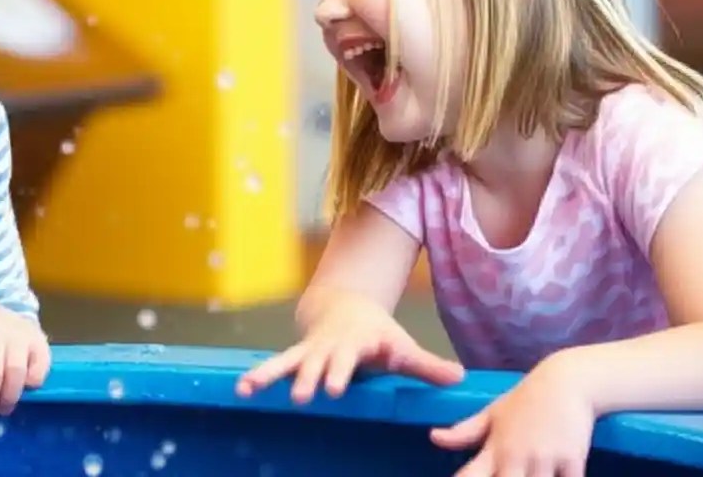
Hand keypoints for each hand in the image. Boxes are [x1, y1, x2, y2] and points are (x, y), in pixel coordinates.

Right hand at [236, 292, 463, 402]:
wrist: (344, 306)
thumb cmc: (378, 333)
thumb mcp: (402, 346)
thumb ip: (427, 365)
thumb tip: (461, 378)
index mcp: (356, 343)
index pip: (348, 359)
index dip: (341, 371)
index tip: (336, 388)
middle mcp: (328, 347)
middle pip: (316, 363)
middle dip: (308, 378)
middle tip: (301, 396)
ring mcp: (308, 351)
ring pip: (287, 362)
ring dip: (270, 375)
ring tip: (250, 388)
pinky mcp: (295, 357)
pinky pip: (274, 367)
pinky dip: (258, 377)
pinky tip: (241, 390)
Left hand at [432, 357, 595, 476]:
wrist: (566, 382)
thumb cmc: (525, 400)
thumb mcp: (492, 413)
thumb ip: (465, 432)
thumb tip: (434, 437)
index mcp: (494, 448)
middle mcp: (516, 456)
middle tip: (505, 475)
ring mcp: (544, 459)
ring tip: (528, 473)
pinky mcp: (573, 460)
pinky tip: (556, 474)